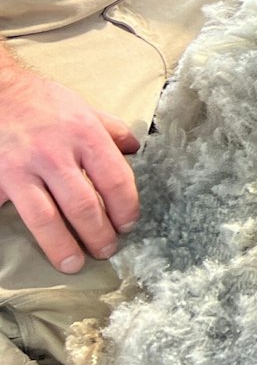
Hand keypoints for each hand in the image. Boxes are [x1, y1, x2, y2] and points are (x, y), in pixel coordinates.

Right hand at [0, 66, 140, 273]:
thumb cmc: (43, 101)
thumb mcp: (85, 108)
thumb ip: (112, 131)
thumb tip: (135, 149)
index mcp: (85, 135)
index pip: (115, 180)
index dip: (126, 207)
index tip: (130, 223)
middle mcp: (55, 155)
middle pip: (83, 206)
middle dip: (99, 234)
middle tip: (107, 250)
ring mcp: (22, 171)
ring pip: (46, 219)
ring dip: (63, 246)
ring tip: (75, 263)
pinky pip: (10, 212)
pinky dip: (21, 232)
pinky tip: (34, 248)